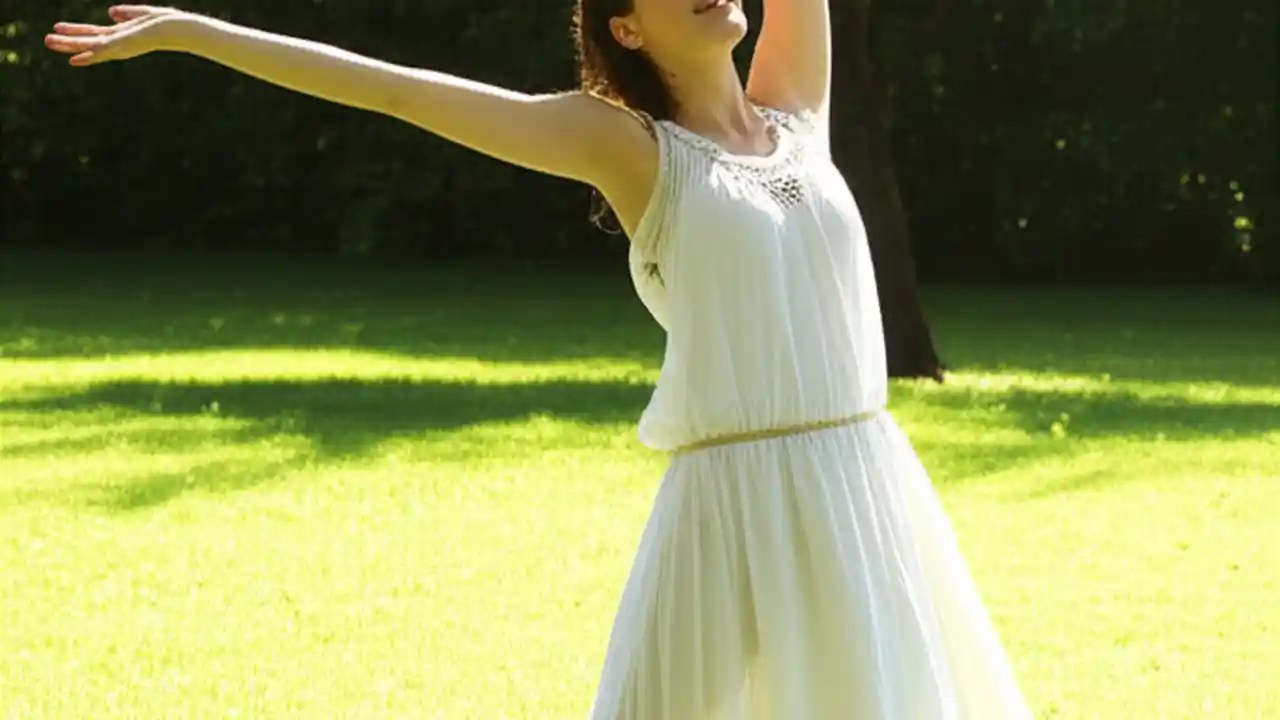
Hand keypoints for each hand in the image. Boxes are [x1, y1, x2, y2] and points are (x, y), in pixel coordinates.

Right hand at [44, 5, 193, 66]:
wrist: (177, 29)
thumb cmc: (167, 23)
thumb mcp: (142, 14)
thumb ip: (128, 13)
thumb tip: (111, 12)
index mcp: (122, 34)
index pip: (97, 35)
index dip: (80, 36)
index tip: (65, 39)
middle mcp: (119, 42)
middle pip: (88, 41)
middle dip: (68, 40)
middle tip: (47, 40)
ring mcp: (119, 46)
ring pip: (88, 46)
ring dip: (68, 44)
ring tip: (48, 41)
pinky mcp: (121, 47)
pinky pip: (100, 51)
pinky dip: (87, 55)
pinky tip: (73, 59)